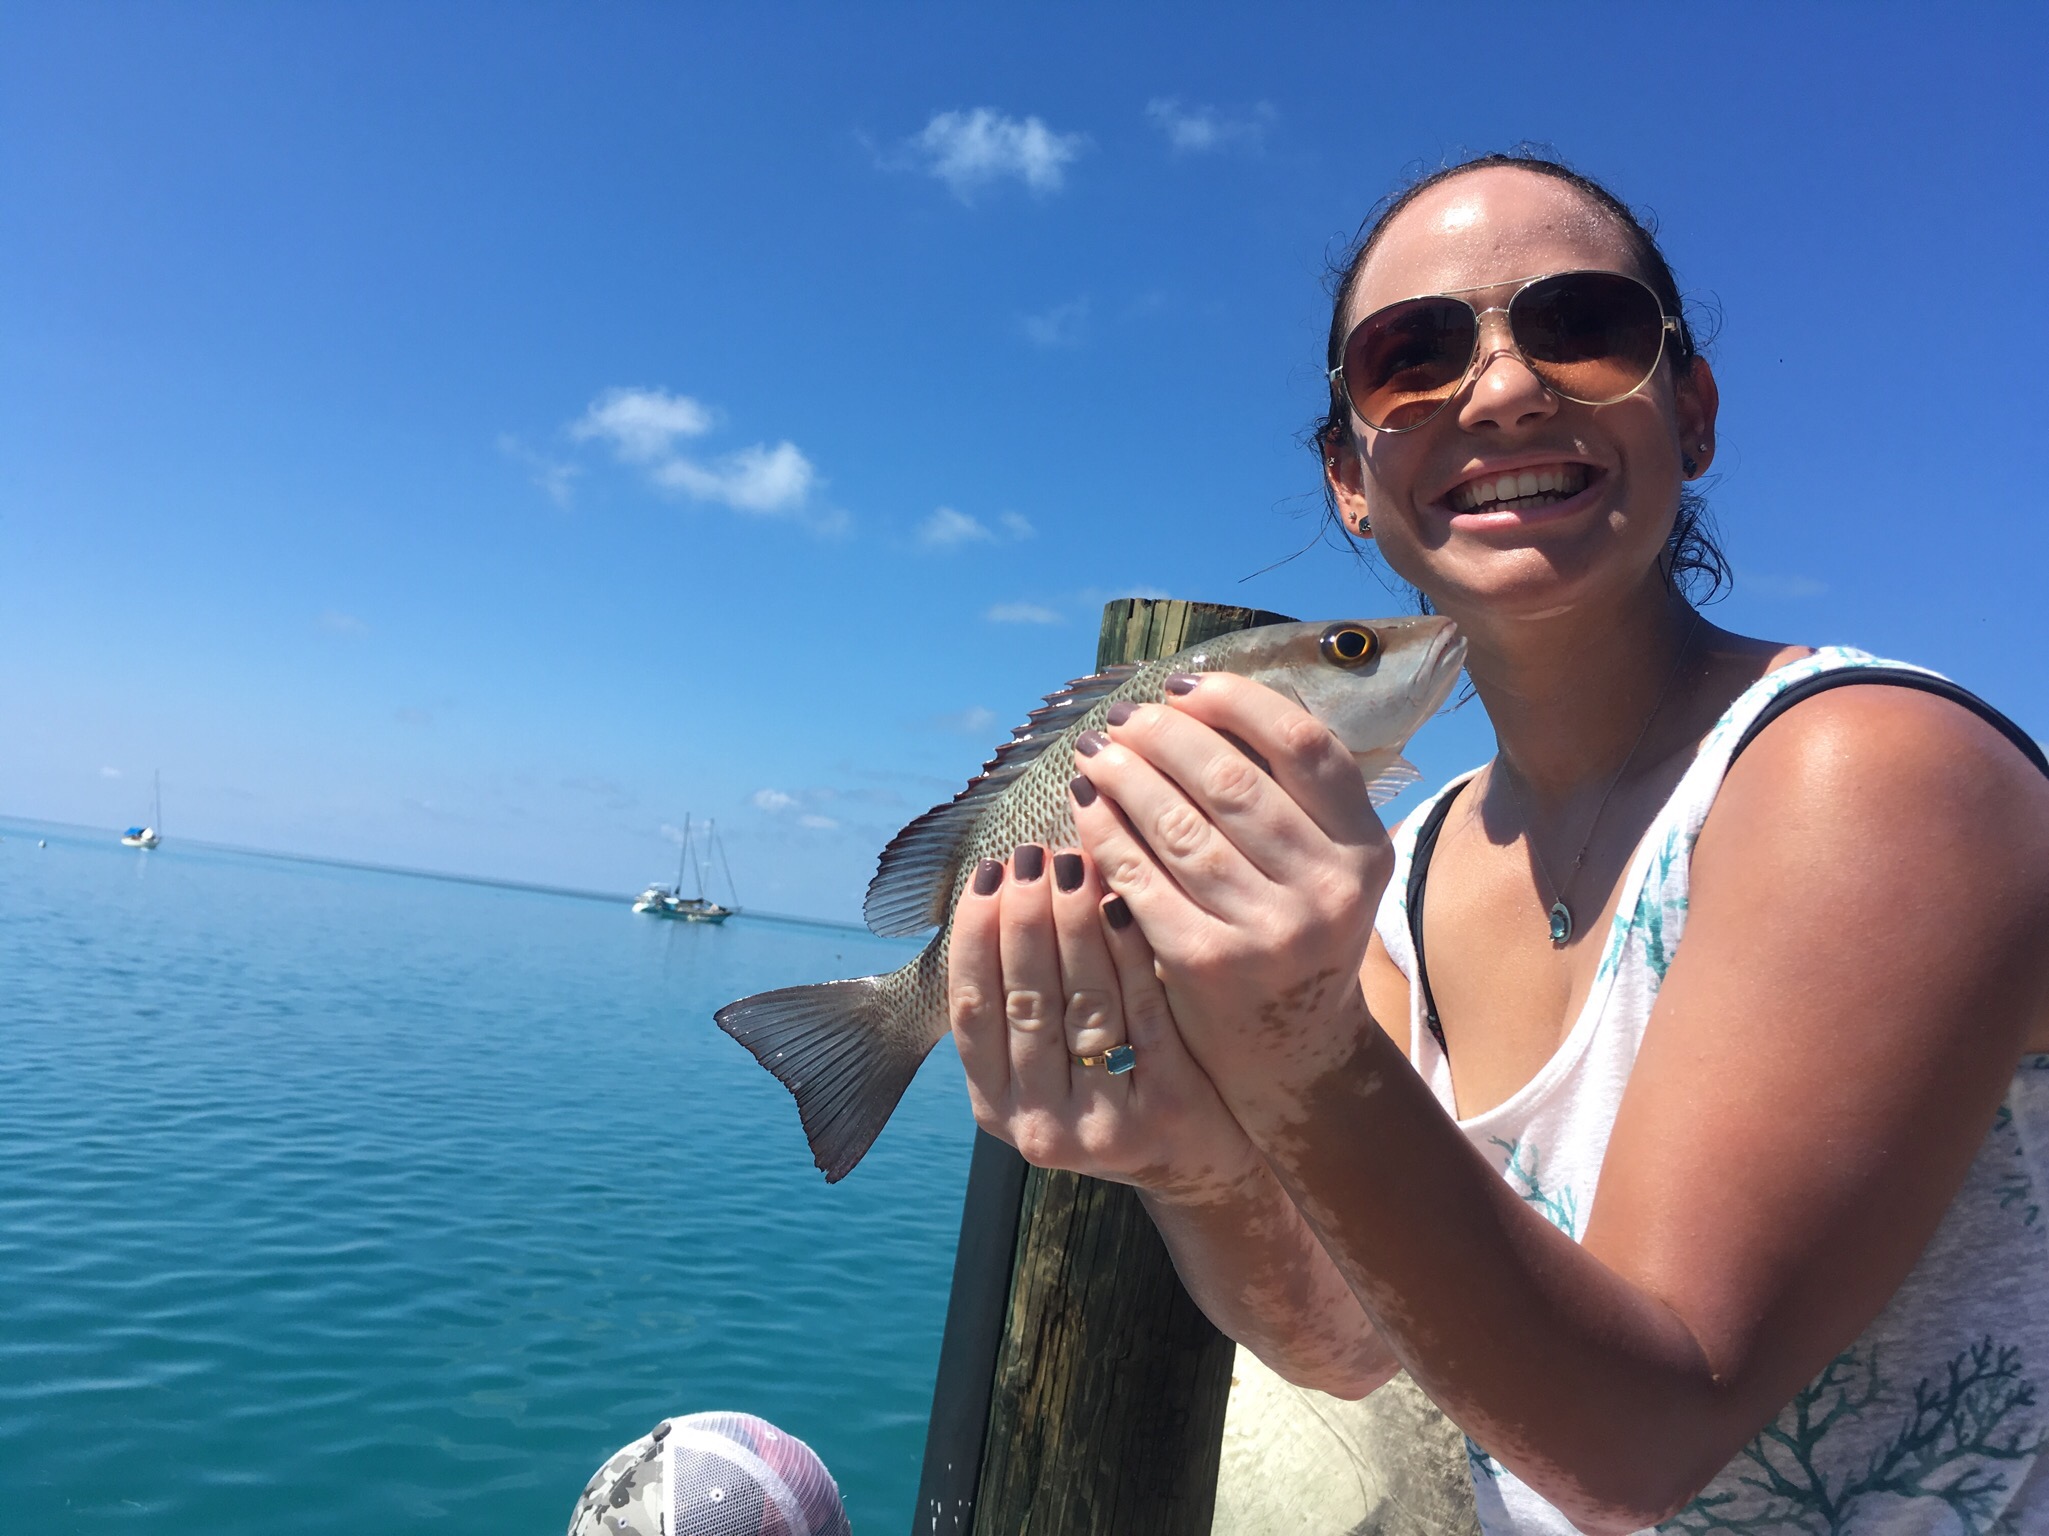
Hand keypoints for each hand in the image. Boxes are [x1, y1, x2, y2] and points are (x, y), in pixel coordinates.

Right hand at [946, 842, 1265, 1203]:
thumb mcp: (1044, 1066)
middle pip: (1025, 1002)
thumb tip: (1003, 881)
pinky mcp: (1166, 1107)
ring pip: (1083, 1003)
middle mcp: (1040, 1126)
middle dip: (1025, 918)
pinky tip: (1123, 900)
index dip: (975, 936)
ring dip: (1074, 924)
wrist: (1196, 1161)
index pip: (972, 1011)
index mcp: (995, 1107)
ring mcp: (1103, 1124)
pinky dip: (1129, 951)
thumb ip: (1018, 999)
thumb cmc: (1108, 1088)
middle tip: (1032, 856)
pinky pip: (1144, 1011)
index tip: (987, 873)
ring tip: (1075, 862)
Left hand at [1067, 673, 1394, 1120]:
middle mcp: (1328, 889)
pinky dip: (1106, 834)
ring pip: (1179, 825)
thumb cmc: (1294, 933)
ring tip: (1096, 753)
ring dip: (1125, 777)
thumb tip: (1198, 699)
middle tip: (1123, 718)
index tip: (1184, 687)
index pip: (1304, 744)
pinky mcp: (1207, 963)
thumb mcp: (1322, 865)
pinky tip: (1085, 809)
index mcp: (1363, 848)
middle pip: (1232, 779)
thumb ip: (1286, 794)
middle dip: (1165, 736)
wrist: (1292, 1049)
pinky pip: (1141, 877)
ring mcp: (1269, 930)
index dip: (1238, 702)